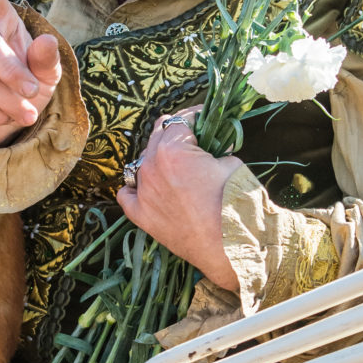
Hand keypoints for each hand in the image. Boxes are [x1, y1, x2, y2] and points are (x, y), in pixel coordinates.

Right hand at [0, 0, 61, 147]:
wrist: (5, 123)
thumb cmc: (26, 88)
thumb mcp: (46, 76)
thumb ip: (46, 60)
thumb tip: (48, 41)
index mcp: (0, 23)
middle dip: (12, 71)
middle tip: (32, 91)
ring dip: (7, 99)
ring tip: (27, 113)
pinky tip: (2, 116)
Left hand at [116, 109, 242, 290]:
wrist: (232, 246)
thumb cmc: (236, 203)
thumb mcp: (231, 163)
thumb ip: (213, 150)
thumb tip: (209, 150)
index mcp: (172, 149)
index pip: (178, 120)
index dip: (194, 116)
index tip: (203, 117)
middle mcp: (151, 167)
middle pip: (157, 137)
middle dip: (175, 135)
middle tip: (192, 140)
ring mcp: (143, 192)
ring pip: (141, 162)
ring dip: (157, 159)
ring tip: (175, 166)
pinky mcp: (141, 215)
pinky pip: (126, 193)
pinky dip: (135, 186)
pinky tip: (147, 186)